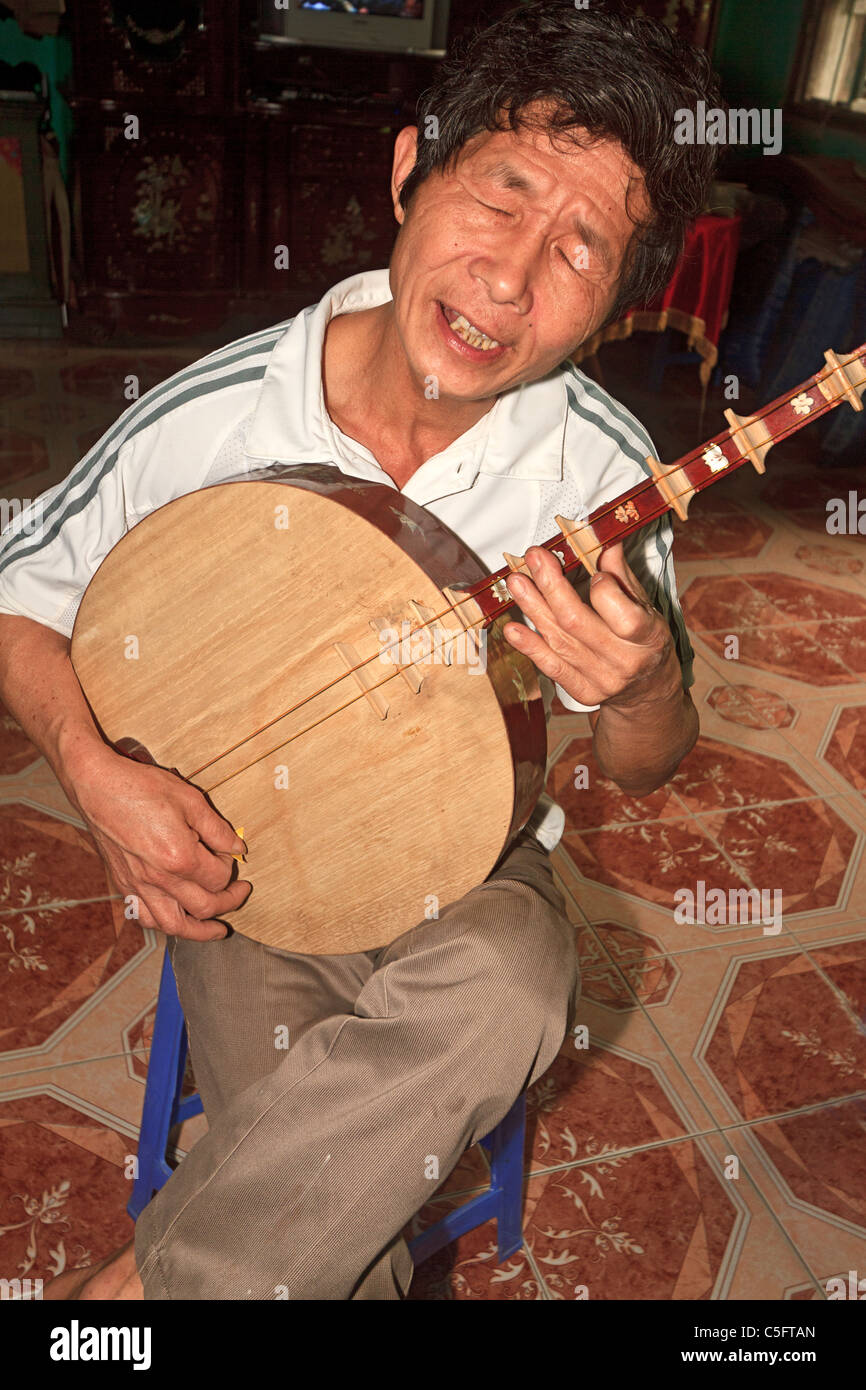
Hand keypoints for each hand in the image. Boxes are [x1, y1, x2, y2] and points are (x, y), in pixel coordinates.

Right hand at [60, 743, 250, 939]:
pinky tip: (175, 918)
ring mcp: (138, 885)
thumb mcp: (190, 800)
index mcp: (180, 857)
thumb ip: (217, 829)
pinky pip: (145, 916)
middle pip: (204, 907)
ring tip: (215, 929)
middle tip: (240, 893)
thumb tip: (237, 848)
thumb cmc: (141, 788)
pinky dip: (163, 923)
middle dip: (229, 902)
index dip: (230, 866)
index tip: (228, 853)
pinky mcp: (123, 884)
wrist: (97, 786)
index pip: (218, 877)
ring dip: (199, 932)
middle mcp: (159, 879)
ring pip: (173, 925)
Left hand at [502, 541, 680, 709]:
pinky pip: (551, 667)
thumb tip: (605, 543)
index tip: (592, 571)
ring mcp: (602, 681)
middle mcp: (626, 662)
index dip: (603, 590)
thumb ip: (623, 578)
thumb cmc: (645, 642)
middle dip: (551, 587)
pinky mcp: (583, 692)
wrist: (648, 689)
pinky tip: (513, 628)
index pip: (624, 616)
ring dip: (533, 609)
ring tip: (516, 583)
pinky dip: (530, 646)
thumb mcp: (645, 607)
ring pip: (559, 641)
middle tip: (534, 560)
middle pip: (577, 623)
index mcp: (649, 638)